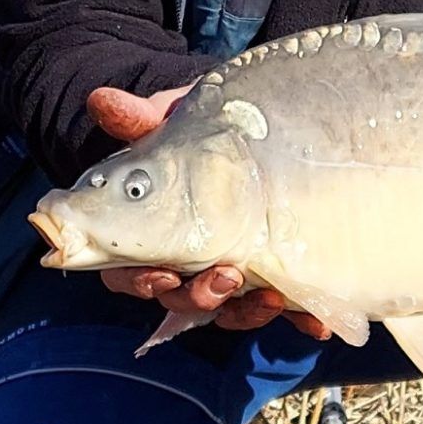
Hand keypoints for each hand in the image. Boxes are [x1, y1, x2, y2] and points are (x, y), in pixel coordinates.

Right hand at [85, 81, 325, 334]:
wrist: (237, 130)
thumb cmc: (188, 131)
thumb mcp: (165, 121)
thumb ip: (138, 118)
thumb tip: (103, 101)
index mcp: (147, 235)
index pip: (129, 274)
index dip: (141, 282)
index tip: (161, 276)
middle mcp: (184, 263)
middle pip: (180, 299)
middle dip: (201, 297)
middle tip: (225, 280)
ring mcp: (228, 272)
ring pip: (228, 311)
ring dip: (246, 313)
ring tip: (272, 300)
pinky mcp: (269, 272)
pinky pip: (281, 304)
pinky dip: (299, 319)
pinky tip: (319, 322)